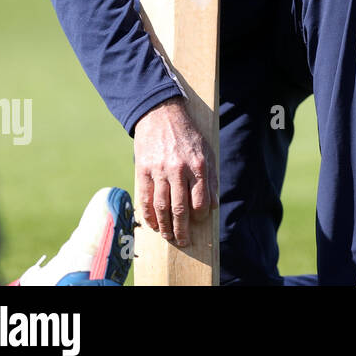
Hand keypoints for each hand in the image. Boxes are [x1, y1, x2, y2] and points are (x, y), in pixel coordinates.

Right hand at [132, 97, 213, 247]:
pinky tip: (153, 224)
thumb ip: (210, 178)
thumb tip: (212, 206)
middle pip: (180, 208)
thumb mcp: (207, 151)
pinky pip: (146, 198)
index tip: (199, 222)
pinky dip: (148, 215)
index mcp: (198, 165)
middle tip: (183, 241)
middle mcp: (178, 169)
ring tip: (169, 237)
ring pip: (161, 207)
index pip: (200, 201)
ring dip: (165, 226)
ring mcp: (159, 170)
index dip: (200, 216)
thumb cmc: (188, 135)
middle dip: (182, 229)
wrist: (161, 114)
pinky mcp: (143, 170)